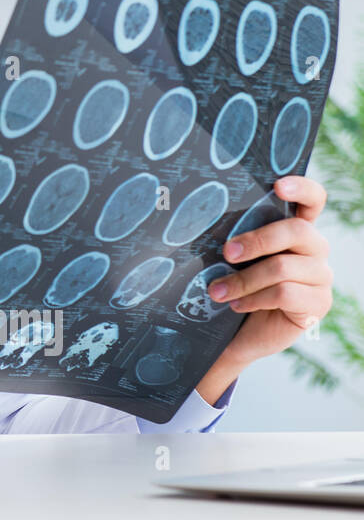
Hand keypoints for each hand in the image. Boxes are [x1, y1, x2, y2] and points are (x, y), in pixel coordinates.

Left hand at [204, 175, 332, 382]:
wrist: (236, 334)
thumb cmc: (233, 286)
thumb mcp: (232, 259)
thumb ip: (234, 239)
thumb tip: (200, 217)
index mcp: (295, 230)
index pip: (313, 201)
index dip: (302, 189)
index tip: (278, 185)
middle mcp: (314, 250)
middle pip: (297, 231)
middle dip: (256, 240)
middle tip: (226, 253)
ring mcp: (320, 277)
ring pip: (283, 267)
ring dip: (244, 280)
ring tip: (217, 292)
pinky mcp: (318, 304)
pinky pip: (285, 294)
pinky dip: (254, 298)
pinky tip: (236, 306)